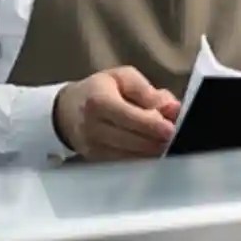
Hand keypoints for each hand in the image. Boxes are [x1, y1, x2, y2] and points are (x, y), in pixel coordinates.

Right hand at [53, 66, 179, 161]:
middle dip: (157, 139)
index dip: (153, 125)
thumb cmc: (99, 90)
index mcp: (99, 101)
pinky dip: (142, 157)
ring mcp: (93, 147)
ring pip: (130, 155)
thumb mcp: (123, 78)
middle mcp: (93, 127)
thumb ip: (148, 91)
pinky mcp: (96, 160)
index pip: (129, 118)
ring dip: (152, 150)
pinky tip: (152, 148)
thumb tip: (173, 107)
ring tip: (164, 140)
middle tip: (173, 133)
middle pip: (132, 140)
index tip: (171, 128)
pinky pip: (125, 162)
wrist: (67, 111)